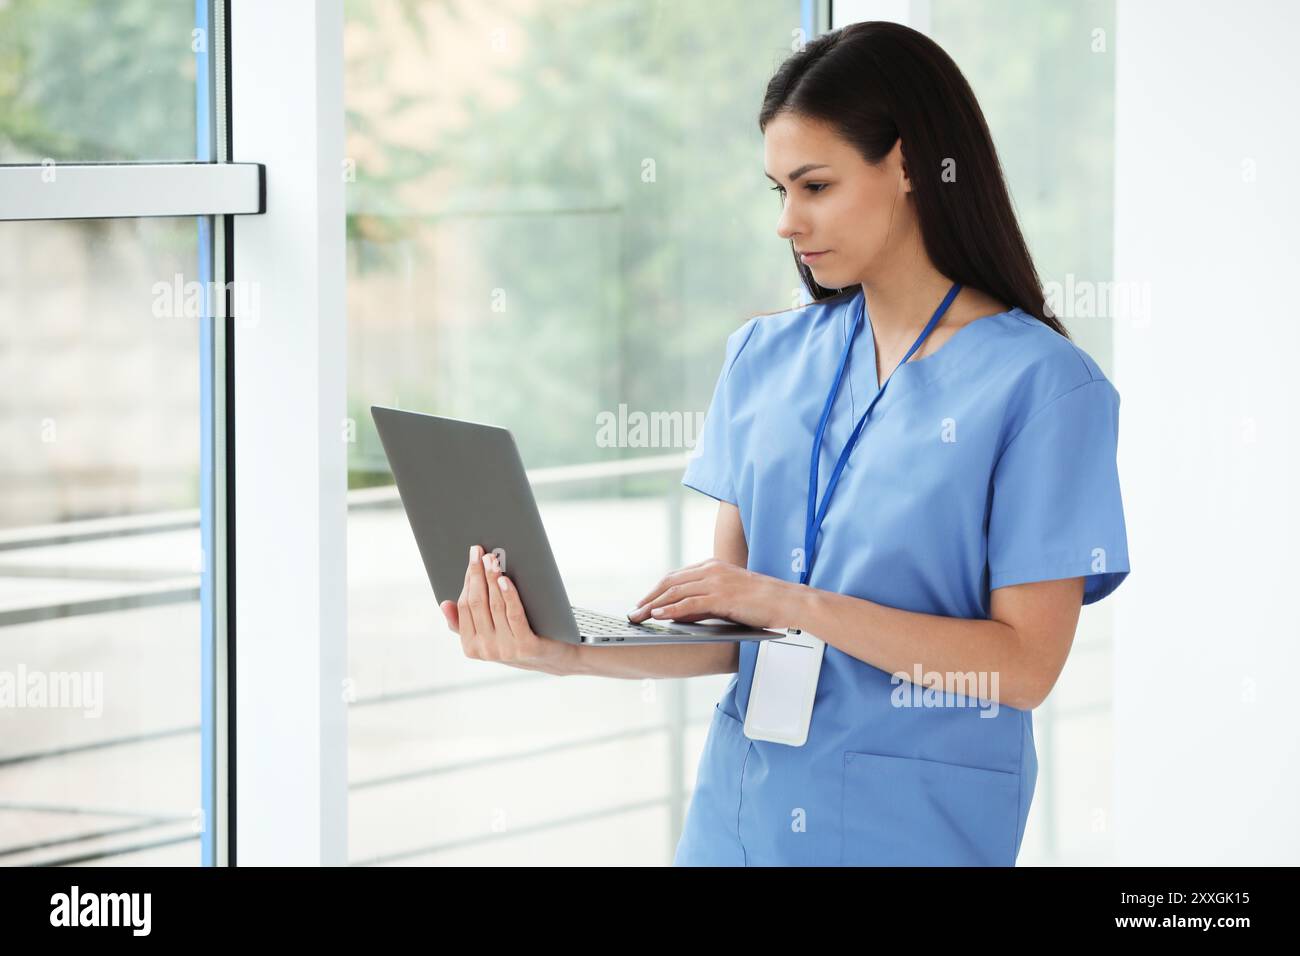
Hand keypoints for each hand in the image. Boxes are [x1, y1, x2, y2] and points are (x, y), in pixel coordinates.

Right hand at [440, 545, 577, 674]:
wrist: (554, 658)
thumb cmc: (518, 639)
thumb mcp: (490, 634)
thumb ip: (465, 623)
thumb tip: (444, 604)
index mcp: (471, 647)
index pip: (464, 607)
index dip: (467, 580)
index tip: (471, 558)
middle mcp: (486, 650)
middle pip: (477, 603)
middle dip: (477, 574)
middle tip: (479, 552)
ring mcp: (506, 650)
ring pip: (495, 606)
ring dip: (492, 579)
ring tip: (492, 560)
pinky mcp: (526, 647)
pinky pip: (514, 614)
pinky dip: (509, 595)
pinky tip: (505, 579)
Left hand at [626, 558, 797, 630]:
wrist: (785, 601)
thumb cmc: (759, 602)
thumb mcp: (726, 598)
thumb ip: (702, 602)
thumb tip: (677, 613)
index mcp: (711, 566)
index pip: (675, 576)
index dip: (656, 590)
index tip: (642, 603)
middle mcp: (711, 570)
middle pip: (670, 582)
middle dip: (649, 598)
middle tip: (634, 612)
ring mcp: (716, 582)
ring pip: (675, 592)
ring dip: (654, 605)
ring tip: (639, 617)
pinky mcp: (721, 596)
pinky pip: (689, 603)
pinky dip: (671, 609)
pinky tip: (659, 616)